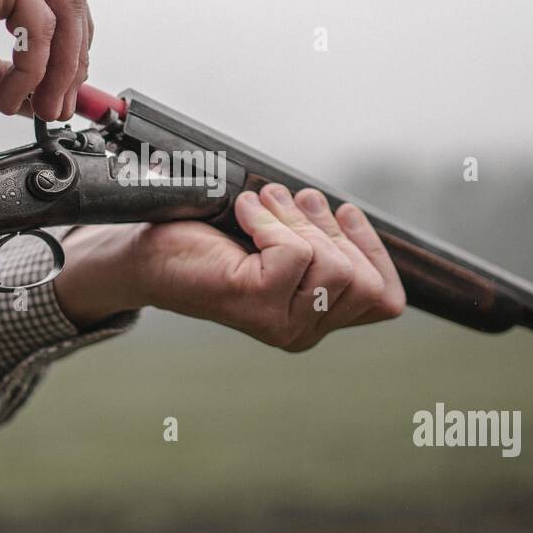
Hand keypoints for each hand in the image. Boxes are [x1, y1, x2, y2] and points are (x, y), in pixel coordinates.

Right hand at [0, 0, 91, 119]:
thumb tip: (31, 101)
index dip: (67, 42)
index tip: (63, 88)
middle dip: (74, 58)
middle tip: (62, 105)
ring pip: (67, 9)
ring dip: (62, 69)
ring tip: (44, 109)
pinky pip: (41, 24)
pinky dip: (34, 70)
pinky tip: (11, 97)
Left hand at [55, 185, 406, 349]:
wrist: (149, 255)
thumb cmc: (210, 244)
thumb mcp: (278, 244)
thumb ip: (316, 242)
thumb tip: (348, 214)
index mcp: (311, 323)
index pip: (383, 301)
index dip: (373, 250)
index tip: (343, 211)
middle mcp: (300, 333)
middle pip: (361, 278)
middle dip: (330, 228)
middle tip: (292, 199)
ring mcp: (279, 323)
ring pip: (330, 263)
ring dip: (298, 219)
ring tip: (266, 202)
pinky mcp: (255, 301)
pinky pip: (294, 251)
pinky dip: (271, 220)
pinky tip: (245, 213)